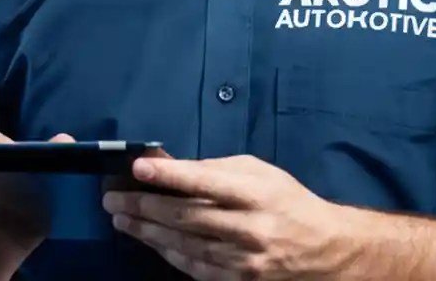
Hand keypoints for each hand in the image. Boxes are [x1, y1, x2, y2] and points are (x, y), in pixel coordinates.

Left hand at [102, 154, 359, 279]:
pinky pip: (193, 266)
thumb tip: (167, 165)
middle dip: (144, 205)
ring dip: (146, 231)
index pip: (206, 181)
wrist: (323, 250)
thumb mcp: (257, 173)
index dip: (170, 174)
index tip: (138, 167)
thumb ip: (214, 169)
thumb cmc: (285, 201)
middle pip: (187, 216)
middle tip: (112, 197)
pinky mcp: (237, 280)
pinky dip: (167, 252)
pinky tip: (147, 239)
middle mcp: (250, 228)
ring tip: (120, 217)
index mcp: (256, 194)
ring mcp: (243, 259)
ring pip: (184, 244)